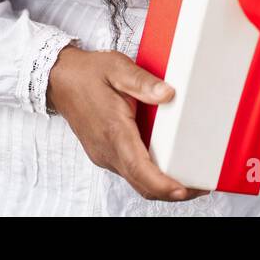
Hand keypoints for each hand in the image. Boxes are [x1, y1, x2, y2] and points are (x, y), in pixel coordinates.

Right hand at [47, 46, 204, 201]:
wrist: (59, 80)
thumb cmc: (87, 74)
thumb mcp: (116, 67)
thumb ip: (143, 82)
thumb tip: (168, 94)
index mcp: (113, 130)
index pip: (139, 169)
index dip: (163, 184)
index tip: (185, 189)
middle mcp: (107, 150)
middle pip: (142, 184)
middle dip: (172, 191)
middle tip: (201, 186)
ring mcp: (105, 155)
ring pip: (137, 181)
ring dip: (161, 186)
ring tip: (189, 179)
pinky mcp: (105, 154)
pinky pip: (130, 172)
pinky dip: (150, 177)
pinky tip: (166, 168)